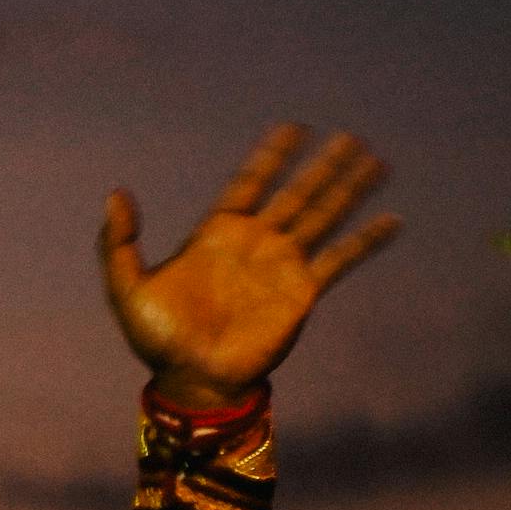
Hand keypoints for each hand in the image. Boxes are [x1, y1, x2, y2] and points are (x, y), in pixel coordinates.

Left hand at [101, 126, 397, 408]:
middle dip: (322, 166)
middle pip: (296, 193)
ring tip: (377, 161)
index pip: (249, 183)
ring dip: (350, 189)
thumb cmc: (158, 340)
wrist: (192, 381)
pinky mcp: (302, 292)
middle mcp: (255, 244)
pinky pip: (341, 259)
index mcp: (217, 235)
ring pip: (324, 216)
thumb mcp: (127, 288)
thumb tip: (117, 193)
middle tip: (350, 136)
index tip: (293, 128)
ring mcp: (282, 266)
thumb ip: (118, 242)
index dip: (269, 157)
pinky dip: (367, 241)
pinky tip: (393, 221)